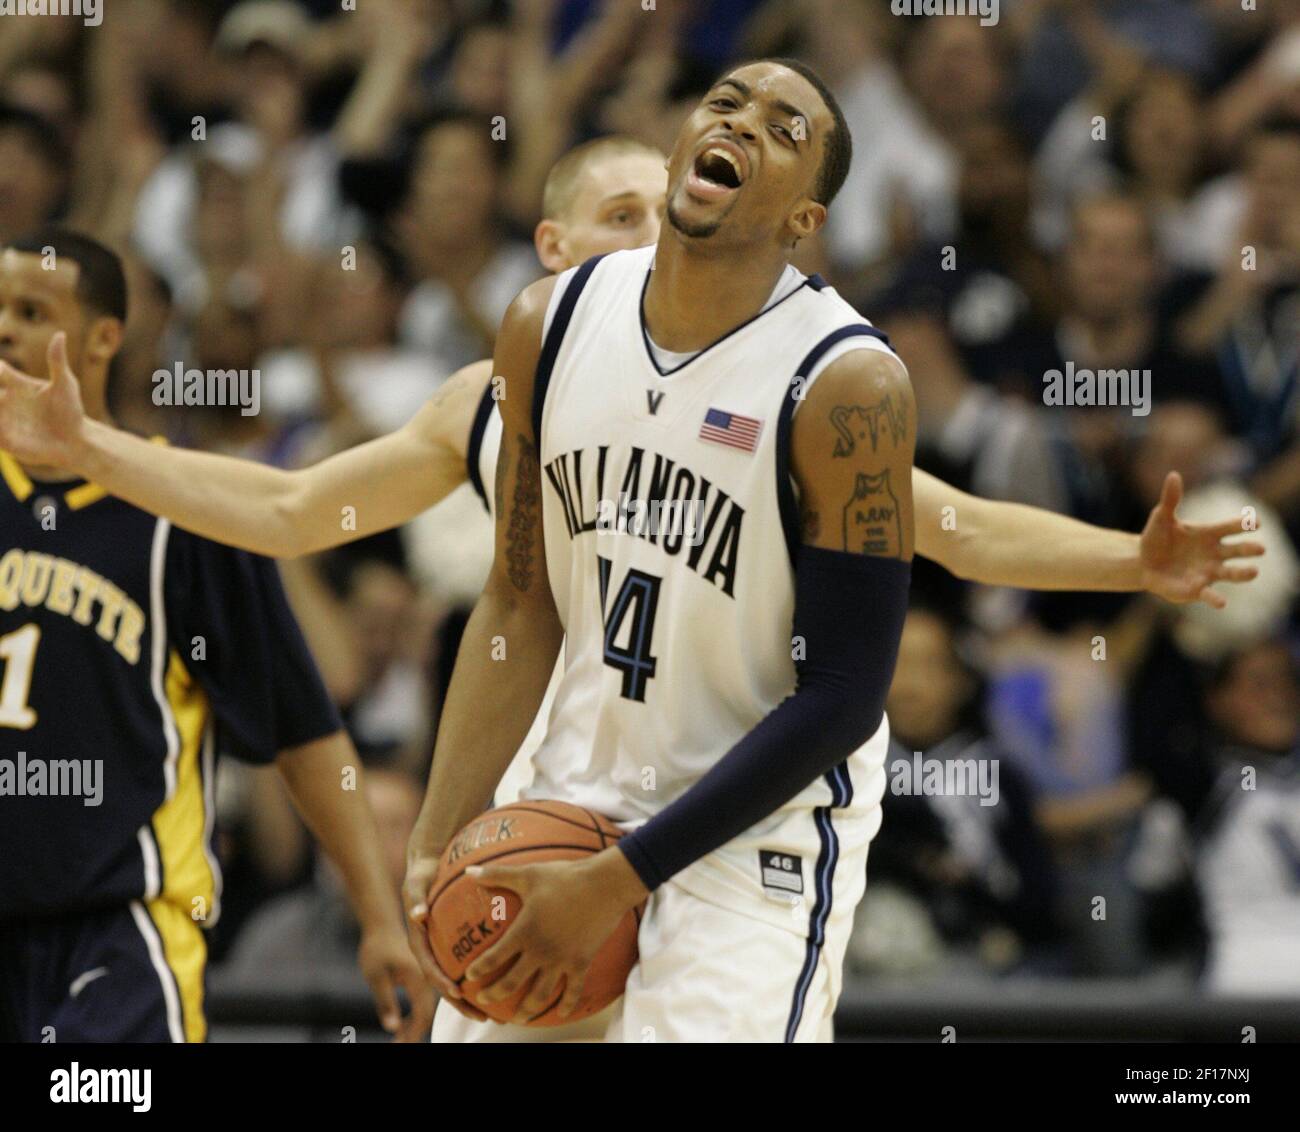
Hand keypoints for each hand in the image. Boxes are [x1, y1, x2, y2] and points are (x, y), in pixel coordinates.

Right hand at [0, 333, 88, 470]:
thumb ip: (57, 361)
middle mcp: (6, 400)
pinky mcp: (3, 438)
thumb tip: (60, 334)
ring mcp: (3, 419)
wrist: (75, 443)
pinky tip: (1, 425)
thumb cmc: (71, 412)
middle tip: (0, 395)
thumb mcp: (65, 385)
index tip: (0, 370)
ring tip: (0, 402)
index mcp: (18, 385)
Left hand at [356, 922, 436, 1041]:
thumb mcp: (376, 976)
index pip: (423, 1013)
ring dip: (414, 1027)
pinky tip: (402, 1025)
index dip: (414, 1033)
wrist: (382, 924)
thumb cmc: (376, 948)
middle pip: (427, 1013)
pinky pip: (422, 1001)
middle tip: (399, 1046)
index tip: (401, 1045)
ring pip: (426, 1008)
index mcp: (419, 977)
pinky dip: (414, 1016)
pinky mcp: (421, 978)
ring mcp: (426, 977)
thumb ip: (385, 1002)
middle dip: (415, 1034)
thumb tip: (393, 1029)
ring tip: (399, 1041)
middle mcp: (427, 978)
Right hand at [401, 845, 487, 1021]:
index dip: (443, 983)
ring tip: (500, 1013)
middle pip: (447, 984)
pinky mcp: (456, 944)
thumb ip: (415, 899)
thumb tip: (418, 915)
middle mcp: (432, 952)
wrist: (426, 867)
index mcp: (420, 944)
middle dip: (464, 1004)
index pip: (430, 970)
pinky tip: (509, 980)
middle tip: (485, 1017)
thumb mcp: (414, 884)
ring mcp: (444, 950)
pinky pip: (471, 963)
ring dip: (476, 998)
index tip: (458, 993)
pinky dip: (485, 974)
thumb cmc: (421, 875)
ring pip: (460, 979)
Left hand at [464, 848, 647, 1022]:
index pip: (494, 958)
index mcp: (525, 931)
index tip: (469, 977)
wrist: (605, 886)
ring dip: (526, 1009)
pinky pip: (573, 991)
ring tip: (516, 1018)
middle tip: (482, 1001)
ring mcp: (562, 960)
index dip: (479, 970)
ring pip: (540, 995)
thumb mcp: (528, 874)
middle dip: (494, 995)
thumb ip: (497, 875)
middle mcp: (541, 951)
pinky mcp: (581, 963)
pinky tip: (559, 1015)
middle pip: (512, 983)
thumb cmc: (564, 877)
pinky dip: (565, 1006)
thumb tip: (469, 871)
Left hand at [1139, 471, 1264, 607]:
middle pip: (1237, 550)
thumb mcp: (1161, 518)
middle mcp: (1214, 553)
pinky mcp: (1197, 590)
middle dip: (1249, 549)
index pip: (1231, 527)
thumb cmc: (1157, 539)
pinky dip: (1216, 599)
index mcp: (1209, 534)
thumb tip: (1173, 475)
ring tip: (1253, 572)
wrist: (1143, 564)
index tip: (1256, 522)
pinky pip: (1210, 595)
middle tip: (1260, 549)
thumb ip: (1170, 499)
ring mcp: (1208, 572)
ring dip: (1243, 573)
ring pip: (1231, 573)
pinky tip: (1222, 602)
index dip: (1244, 524)